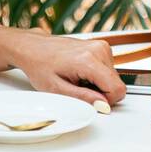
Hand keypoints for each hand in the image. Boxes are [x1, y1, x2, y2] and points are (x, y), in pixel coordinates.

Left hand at [10, 31, 126, 108]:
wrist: (33, 48)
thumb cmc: (40, 65)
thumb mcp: (57, 89)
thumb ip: (83, 98)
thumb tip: (104, 105)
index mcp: (88, 60)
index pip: (117, 89)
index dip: (106, 101)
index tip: (90, 100)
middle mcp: (98, 50)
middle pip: (117, 83)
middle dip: (101, 91)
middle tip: (78, 87)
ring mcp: (100, 46)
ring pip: (113, 77)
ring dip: (98, 83)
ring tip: (78, 78)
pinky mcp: (100, 46)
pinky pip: (108, 69)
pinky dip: (97, 74)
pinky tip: (80, 72)